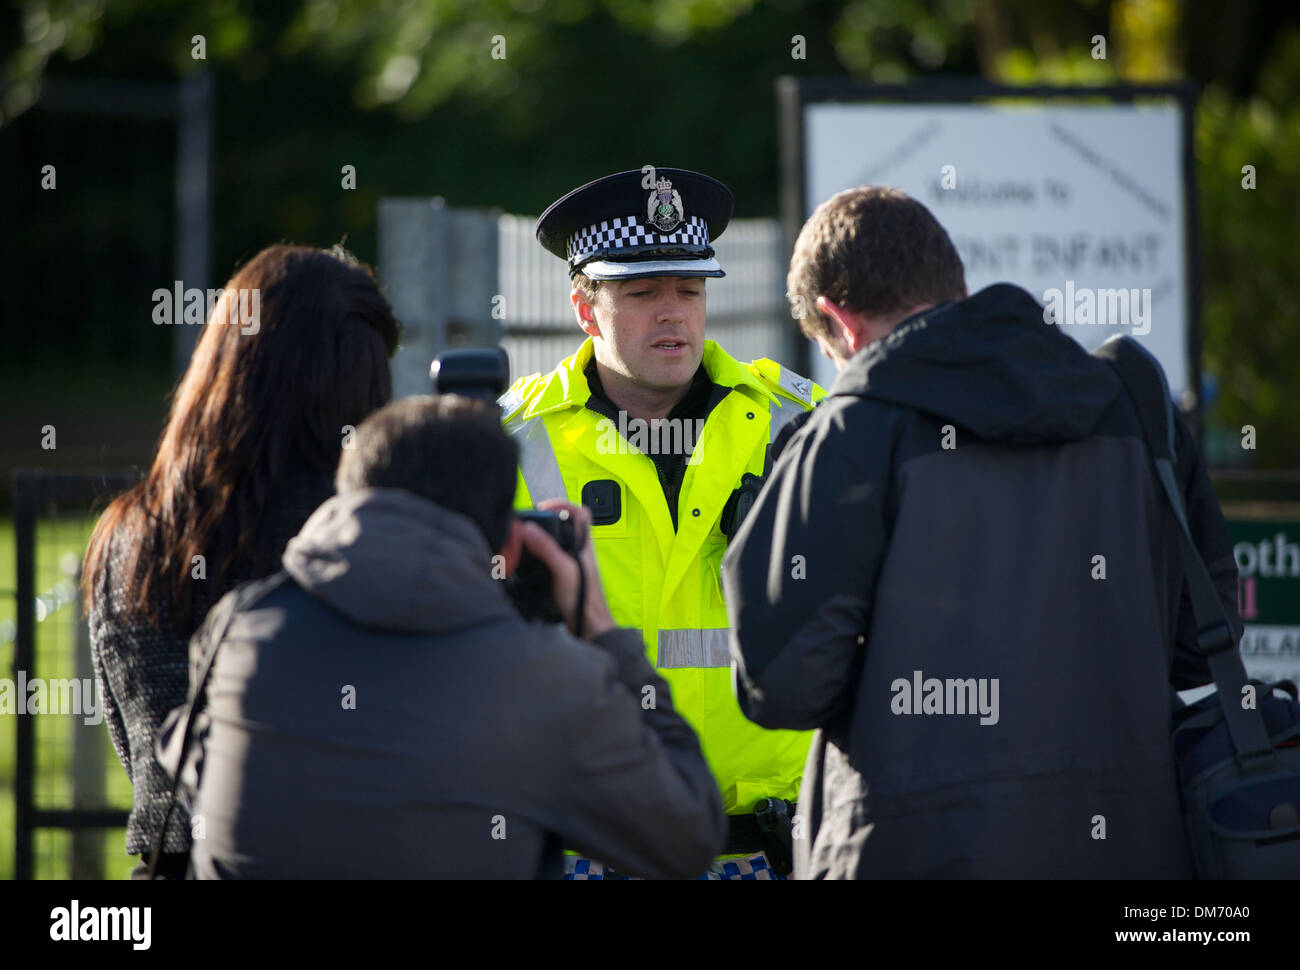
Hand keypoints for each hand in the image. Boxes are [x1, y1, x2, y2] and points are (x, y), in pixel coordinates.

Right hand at [519, 500, 615, 639]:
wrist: (589, 628)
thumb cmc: (584, 601)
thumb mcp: (563, 570)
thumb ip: (547, 549)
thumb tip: (529, 529)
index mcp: (585, 546)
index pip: (581, 513)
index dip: (563, 504)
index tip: (543, 508)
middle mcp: (580, 552)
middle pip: (565, 525)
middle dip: (546, 521)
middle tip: (528, 525)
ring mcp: (572, 565)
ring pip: (556, 543)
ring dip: (540, 540)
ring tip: (524, 542)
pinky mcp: (564, 577)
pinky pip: (550, 559)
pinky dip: (538, 557)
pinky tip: (528, 563)